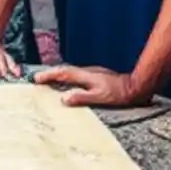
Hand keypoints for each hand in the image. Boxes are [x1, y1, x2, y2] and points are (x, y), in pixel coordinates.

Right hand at [32, 65, 149, 106]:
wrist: (134, 87)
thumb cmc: (118, 94)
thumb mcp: (99, 98)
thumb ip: (81, 98)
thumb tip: (63, 99)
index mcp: (85, 76)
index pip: (63, 73)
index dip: (49, 76)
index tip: (36, 78)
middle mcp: (86, 72)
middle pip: (64, 70)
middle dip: (50, 74)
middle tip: (37, 79)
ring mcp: (91, 73)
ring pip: (70, 72)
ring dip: (58, 75)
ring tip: (48, 81)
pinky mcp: (96, 76)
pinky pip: (76, 75)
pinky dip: (67, 78)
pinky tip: (67, 84)